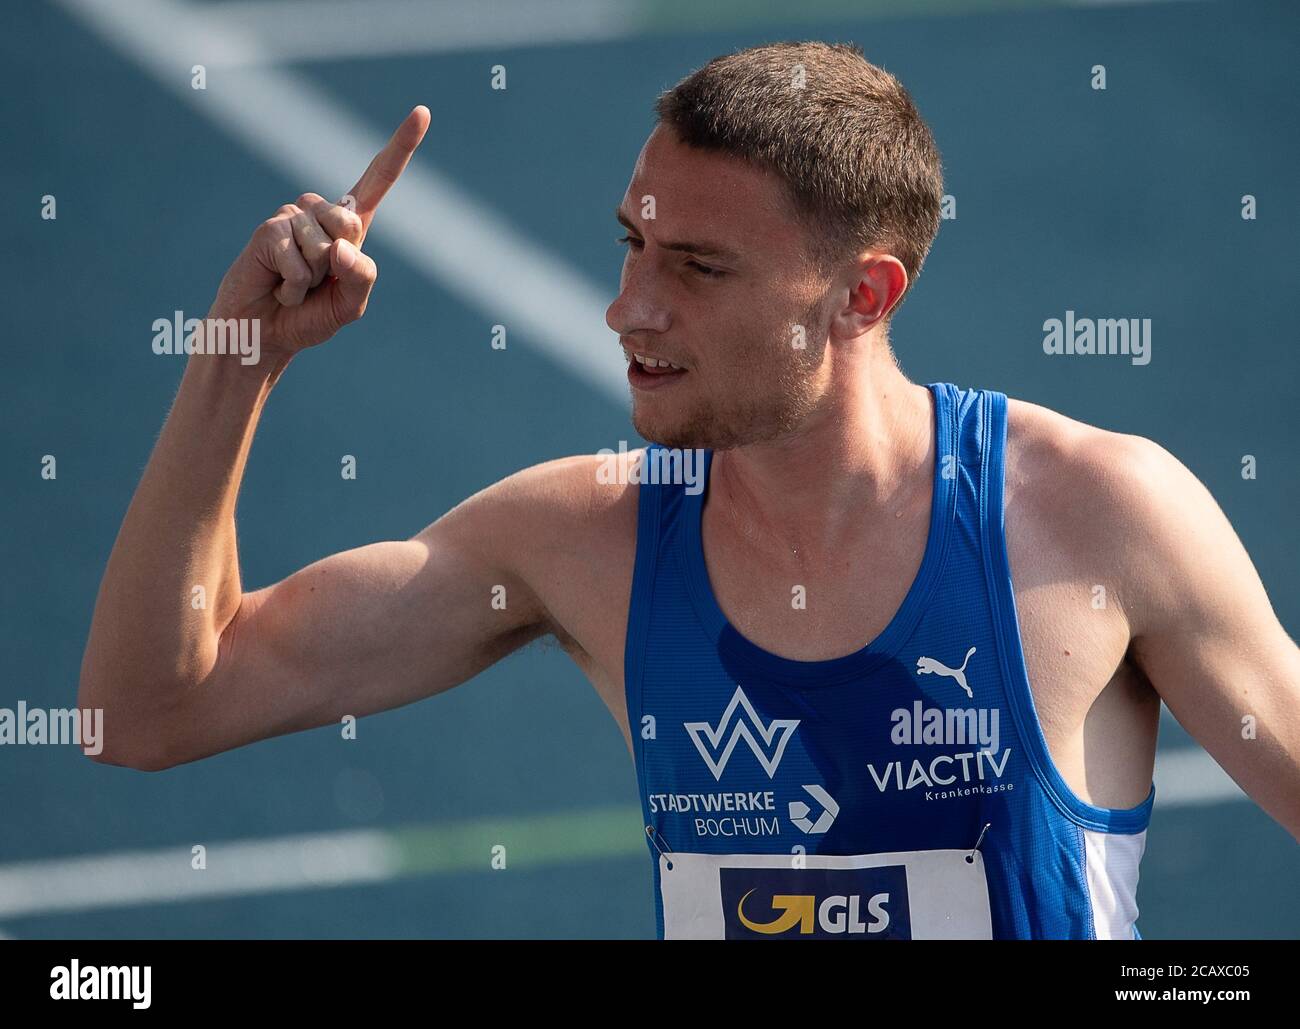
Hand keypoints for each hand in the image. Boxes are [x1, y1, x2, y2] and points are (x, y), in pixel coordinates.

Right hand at [206, 105, 430, 357]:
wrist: (263, 333)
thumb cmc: (309, 316)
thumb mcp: (349, 305)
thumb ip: (359, 278)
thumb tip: (343, 247)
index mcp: (350, 227)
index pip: (378, 179)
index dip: (401, 146)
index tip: (423, 112)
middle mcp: (322, 214)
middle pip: (351, 222)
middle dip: (338, 262)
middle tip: (316, 283)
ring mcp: (293, 217)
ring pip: (323, 244)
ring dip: (312, 279)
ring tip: (295, 286)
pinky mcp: (270, 230)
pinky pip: (297, 259)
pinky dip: (294, 286)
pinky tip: (280, 288)